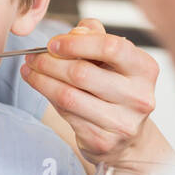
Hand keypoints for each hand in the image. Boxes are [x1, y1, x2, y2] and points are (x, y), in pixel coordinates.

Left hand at [21, 17, 158, 162]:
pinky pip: (66, 114)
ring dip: (42, 81)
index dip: (76, 43)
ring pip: (69, 96)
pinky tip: (40, 87)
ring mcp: (122, 122)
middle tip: (33, 58)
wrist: (127, 138)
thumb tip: (74, 33)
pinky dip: (49, 97)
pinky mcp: (103, 142)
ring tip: (30, 70)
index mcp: (145, 69)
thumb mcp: (114, 60)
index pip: (111, 47)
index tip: (53, 43)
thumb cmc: (117, 91)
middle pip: (82, 73)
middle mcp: (139, 97)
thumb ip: (96, 38)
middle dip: (50, 63)